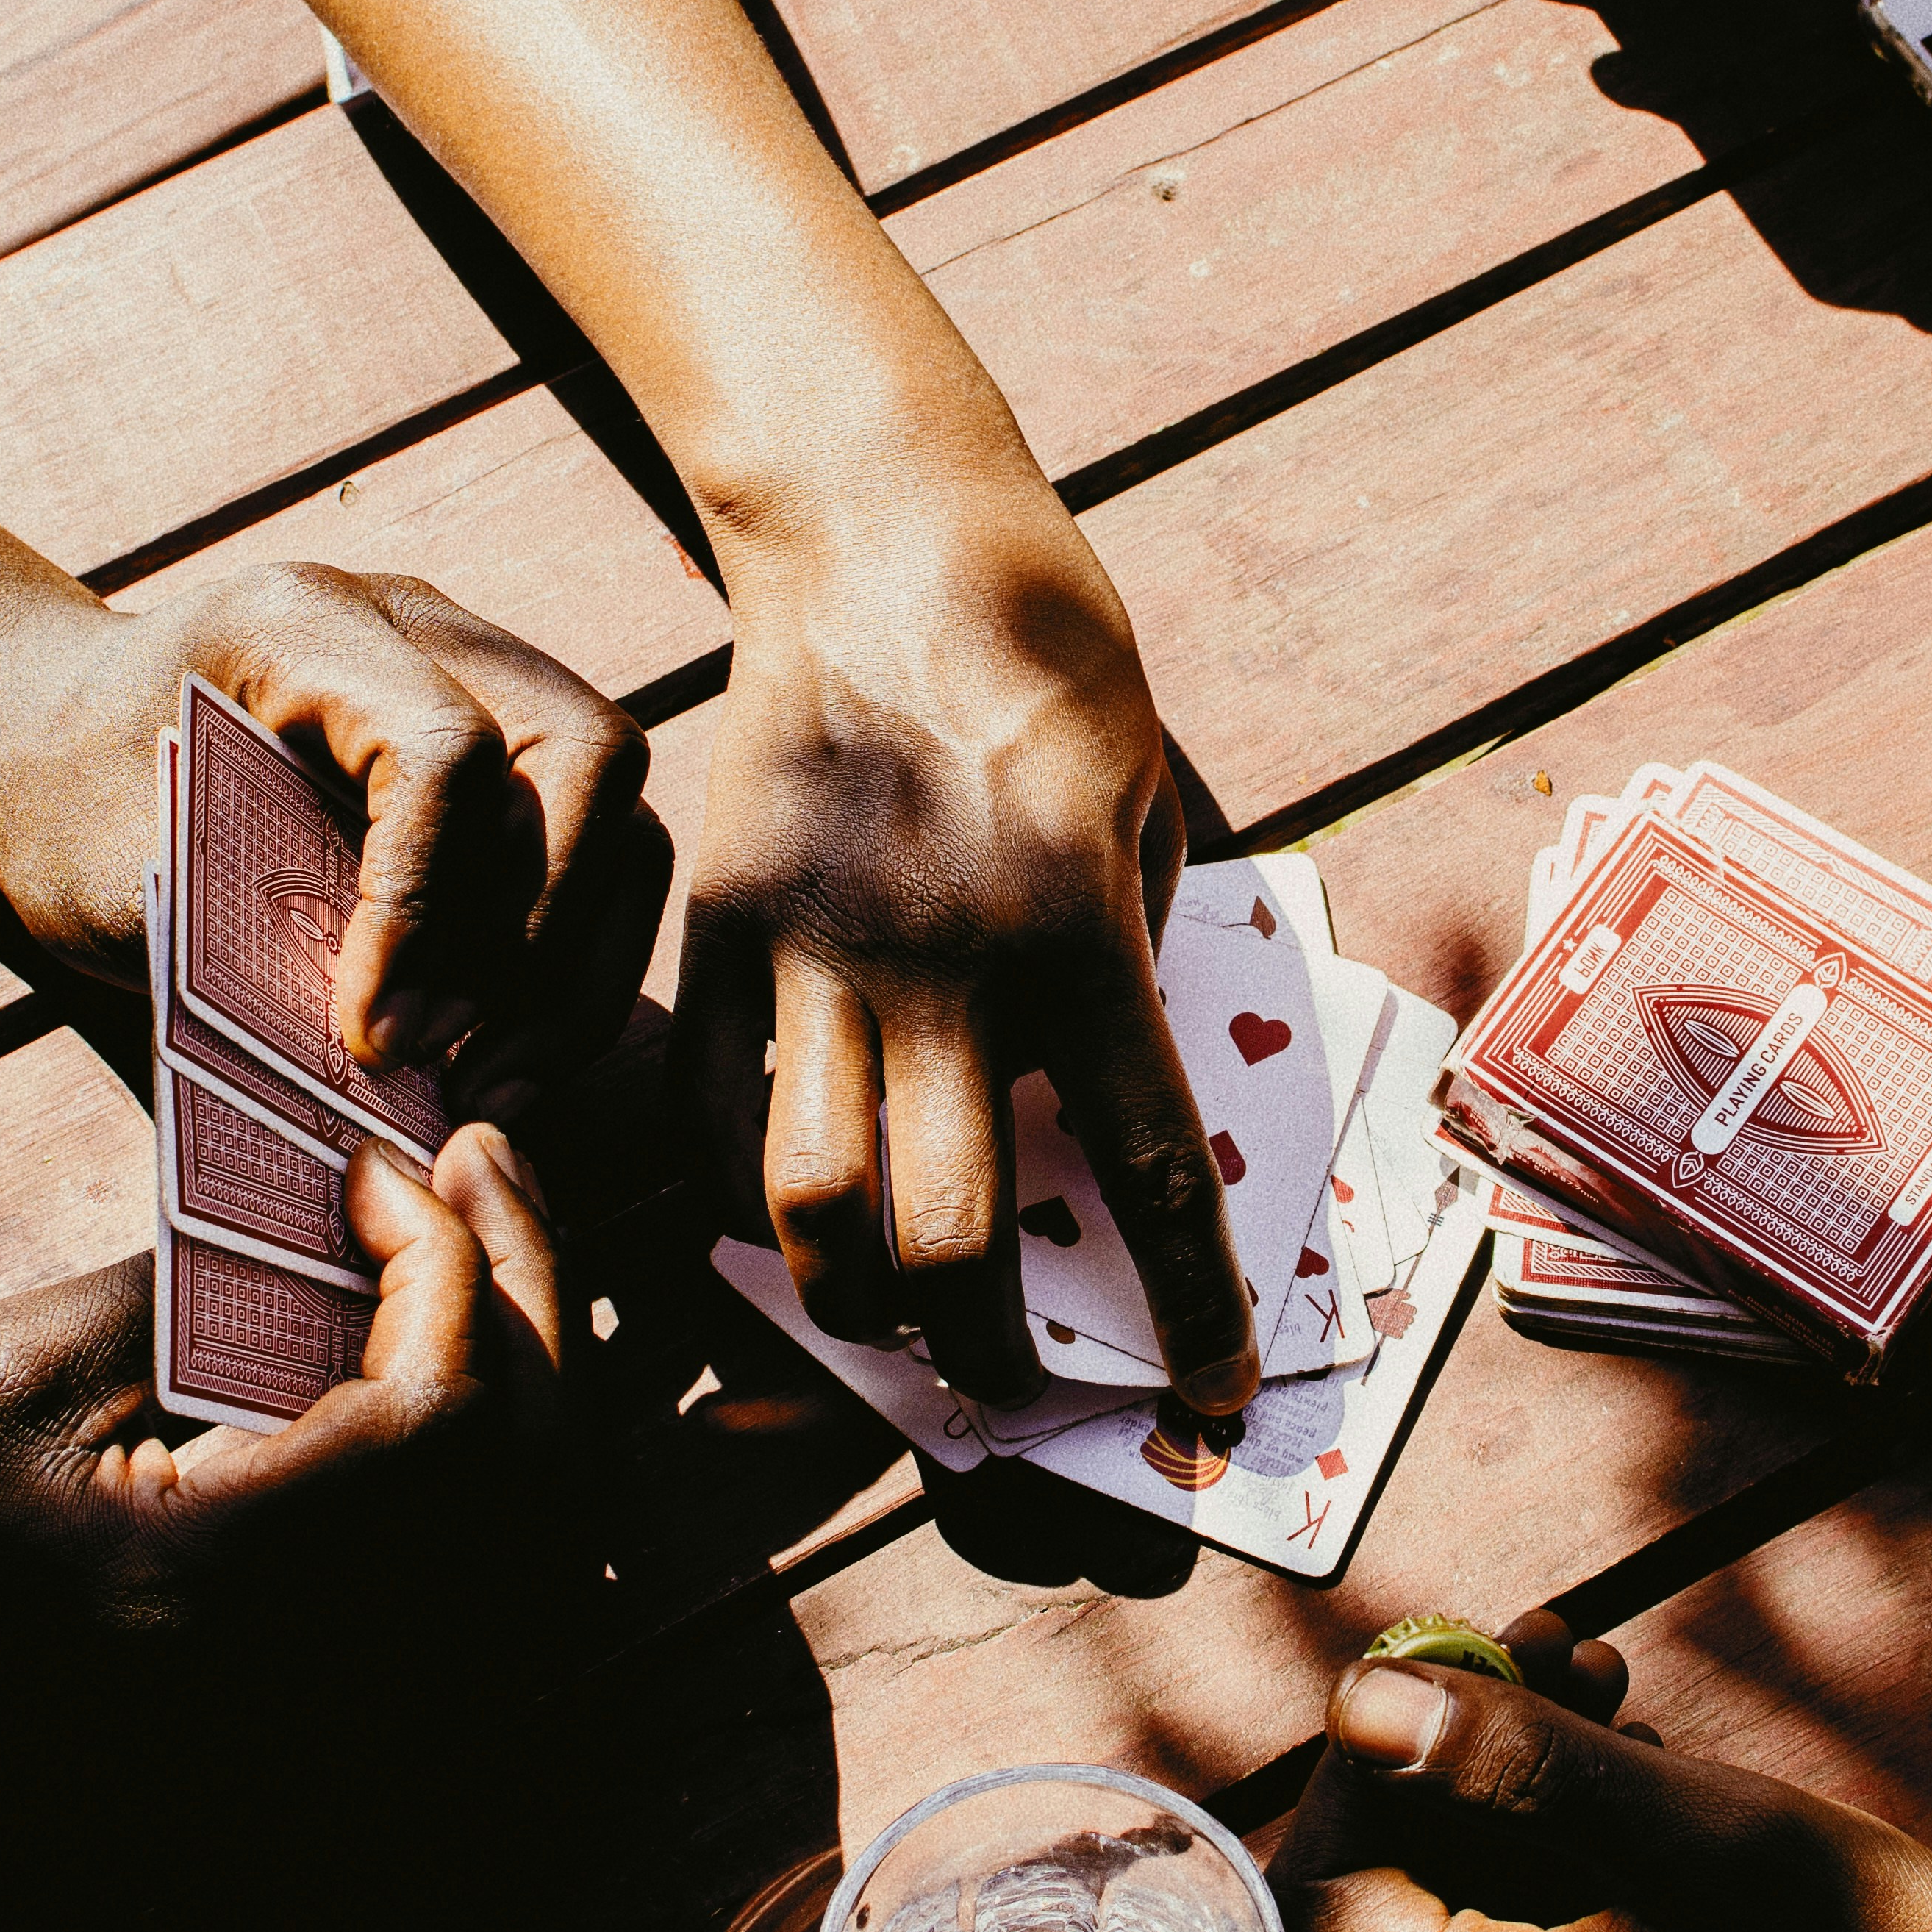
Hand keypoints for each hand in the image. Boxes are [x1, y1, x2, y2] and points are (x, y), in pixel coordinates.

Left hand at [0, 564, 669, 1105]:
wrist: (48, 742)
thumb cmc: (70, 810)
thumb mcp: (129, 873)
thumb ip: (259, 943)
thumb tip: (399, 1066)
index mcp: (303, 623)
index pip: (445, 748)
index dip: (427, 904)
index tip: (368, 1035)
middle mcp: (420, 619)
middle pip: (585, 754)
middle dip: (540, 933)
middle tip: (455, 1065)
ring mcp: (481, 669)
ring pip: (622, 809)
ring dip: (579, 963)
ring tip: (496, 1084)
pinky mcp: (511, 741)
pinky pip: (603, 848)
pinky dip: (573, 961)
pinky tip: (507, 1052)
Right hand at [0, 1123, 571, 1690]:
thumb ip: (177, 1291)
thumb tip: (337, 1217)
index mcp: (218, 1597)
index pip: (440, 1415)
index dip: (443, 1262)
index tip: (381, 1166)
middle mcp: (310, 1691)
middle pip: (533, 1478)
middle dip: (527, 1293)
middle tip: (482, 1170)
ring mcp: (335, 1741)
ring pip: (546, 1549)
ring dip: (541, 1379)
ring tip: (485, 1250)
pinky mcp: (334, 1750)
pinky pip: (499, 1612)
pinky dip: (511, 1479)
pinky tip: (458, 1374)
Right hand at [674, 504, 1259, 1414]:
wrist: (885, 531)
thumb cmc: (1053, 659)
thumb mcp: (1152, 800)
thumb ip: (1135, 954)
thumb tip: (1101, 1096)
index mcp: (1076, 928)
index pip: (1145, 1167)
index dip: (1187, 1307)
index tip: (1209, 1400)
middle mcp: (939, 960)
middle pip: (945, 1239)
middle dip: (990, 1356)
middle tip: (1018, 1387)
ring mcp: (811, 947)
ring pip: (808, 1203)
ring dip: (856, 1302)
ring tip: (897, 1324)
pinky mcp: (722, 921)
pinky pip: (722, 1103)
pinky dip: (753, 1188)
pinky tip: (796, 1211)